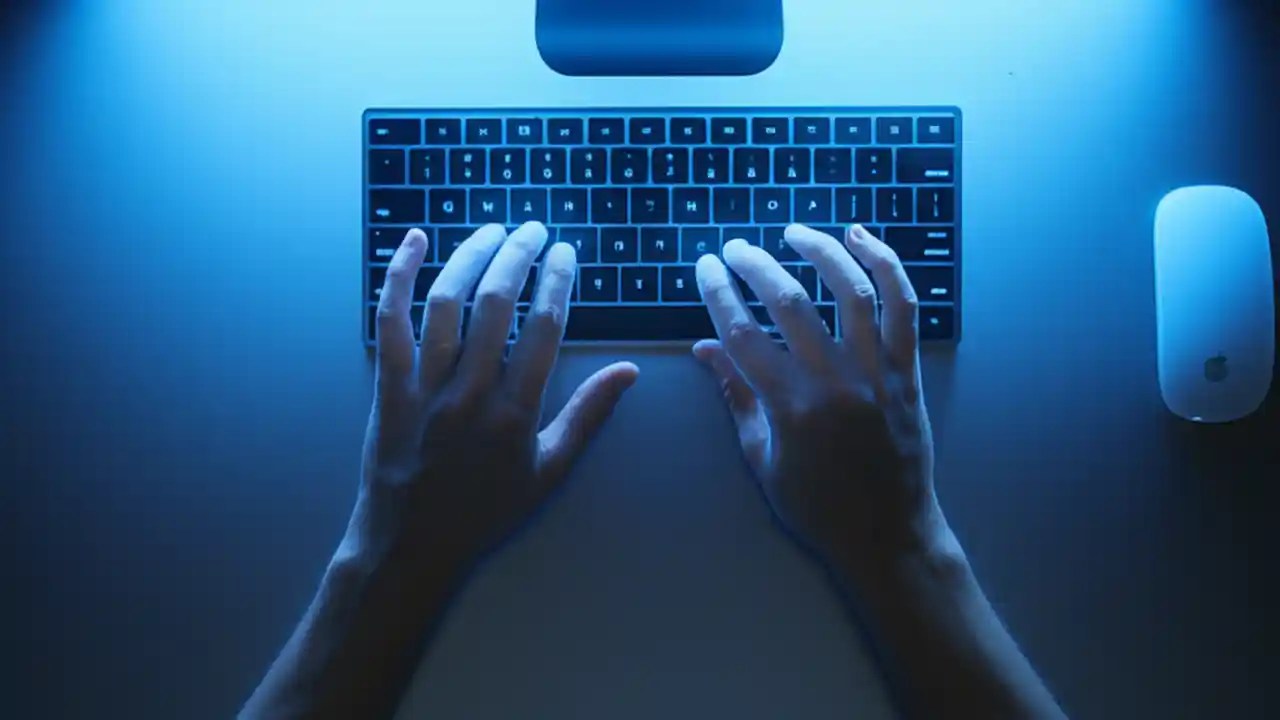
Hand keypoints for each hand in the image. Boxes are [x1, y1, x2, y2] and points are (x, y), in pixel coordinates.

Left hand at [350, 222, 638, 572]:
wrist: (410, 544)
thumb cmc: (485, 511)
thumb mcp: (548, 471)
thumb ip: (588, 416)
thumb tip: (629, 370)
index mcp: (517, 412)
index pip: (544, 328)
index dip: (557, 281)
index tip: (565, 252)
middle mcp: (472, 392)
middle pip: (497, 304)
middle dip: (519, 255)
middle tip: (534, 228)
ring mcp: (426, 387)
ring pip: (447, 303)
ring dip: (471, 256)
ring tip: (492, 230)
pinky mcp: (389, 386)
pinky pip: (390, 322)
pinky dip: (398, 276)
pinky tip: (414, 241)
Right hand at [693, 224, 944, 574]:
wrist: (887, 535)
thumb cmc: (815, 505)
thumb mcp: (761, 458)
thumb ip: (736, 397)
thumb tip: (705, 348)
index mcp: (790, 407)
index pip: (743, 334)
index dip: (718, 293)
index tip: (705, 267)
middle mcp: (834, 382)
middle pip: (789, 303)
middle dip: (755, 266)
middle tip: (735, 248)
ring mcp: (877, 373)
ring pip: (850, 291)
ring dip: (820, 251)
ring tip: (794, 231)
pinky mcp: (908, 371)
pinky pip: (903, 305)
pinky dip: (885, 264)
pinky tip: (861, 238)